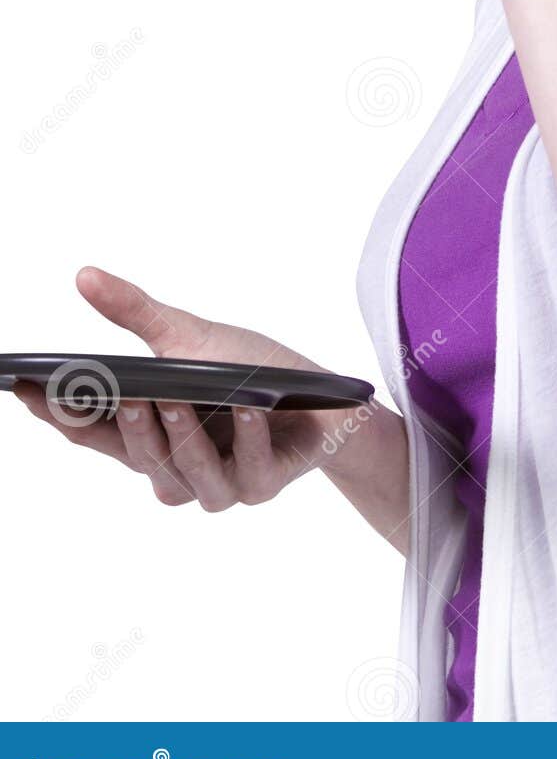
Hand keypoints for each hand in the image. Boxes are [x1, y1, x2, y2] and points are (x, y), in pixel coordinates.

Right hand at [10, 267, 348, 510]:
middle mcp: (178, 469)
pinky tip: (249, 410)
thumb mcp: (188, 336)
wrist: (324, 401)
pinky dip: (248, 439)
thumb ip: (135, 313)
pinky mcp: (264, 484)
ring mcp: (221, 482)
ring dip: (181, 437)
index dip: (58, 416)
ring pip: (188, 474)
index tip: (24, 389)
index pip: (93, 434)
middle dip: (129, 429)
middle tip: (124, 395)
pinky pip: (250, 470)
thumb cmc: (249, 370)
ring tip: (177, 399)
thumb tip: (83, 274)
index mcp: (151, 436)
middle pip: (140, 459)